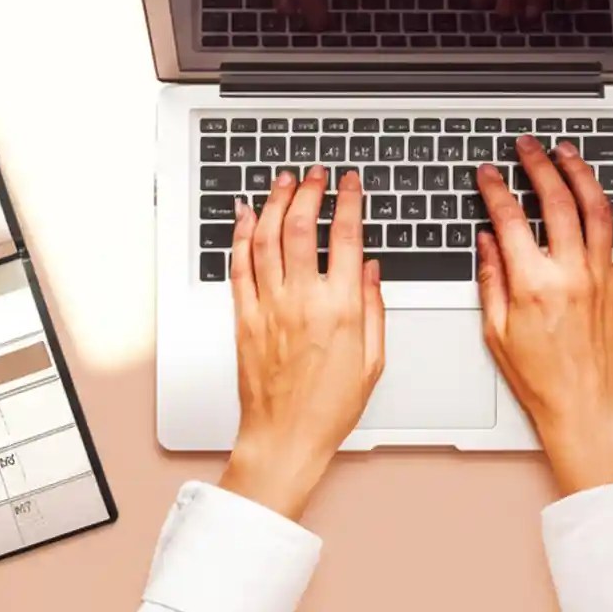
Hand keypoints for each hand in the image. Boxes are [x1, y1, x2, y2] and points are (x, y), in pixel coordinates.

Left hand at [220, 167, 384, 519]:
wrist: (285, 437)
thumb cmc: (330, 407)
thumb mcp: (373, 359)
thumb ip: (374, 307)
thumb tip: (371, 268)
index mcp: (340, 309)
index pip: (345, 237)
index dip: (348, 201)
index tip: (348, 183)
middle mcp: (302, 301)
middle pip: (300, 227)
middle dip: (308, 191)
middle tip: (314, 174)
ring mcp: (268, 306)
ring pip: (265, 238)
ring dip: (273, 202)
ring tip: (282, 182)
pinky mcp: (243, 317)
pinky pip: (239, 266)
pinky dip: (241, 235)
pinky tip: (246, 216)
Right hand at [475, 136, 612, 496]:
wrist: (585, 407)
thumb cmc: (540, 378)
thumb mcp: (495, 330)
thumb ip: (490, 279)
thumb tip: (486, 241)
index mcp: (532, 285)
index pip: (510, 219)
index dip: (495, 189)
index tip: (488, 173)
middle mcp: (572, 274)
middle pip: (557, 201)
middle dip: (538, 165)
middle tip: (527, 147)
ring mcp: (604, 277)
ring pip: (598, 209)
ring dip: (582, 174)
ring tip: (567, 154)